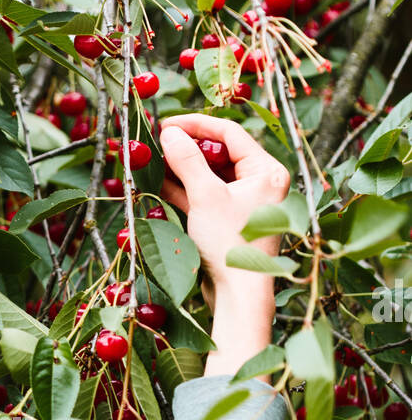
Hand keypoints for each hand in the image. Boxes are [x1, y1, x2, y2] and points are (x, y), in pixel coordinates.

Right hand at [158, 114, 290, 300]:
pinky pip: (205, 196)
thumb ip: (187, 161)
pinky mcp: (228, 222)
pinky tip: (158, 182)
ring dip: (181, 168)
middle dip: (186, 147)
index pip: (230, 134)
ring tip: (153, 159)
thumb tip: (169, 133)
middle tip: (157, 141)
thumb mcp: (205, 196)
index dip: (196, 125)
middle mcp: (259, 184)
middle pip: (219, 154)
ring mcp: (243, 204)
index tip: (166, 124)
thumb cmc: (230, 244)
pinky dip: (184, 190)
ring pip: (209, 176)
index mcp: (266, 171)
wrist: (238, 295)